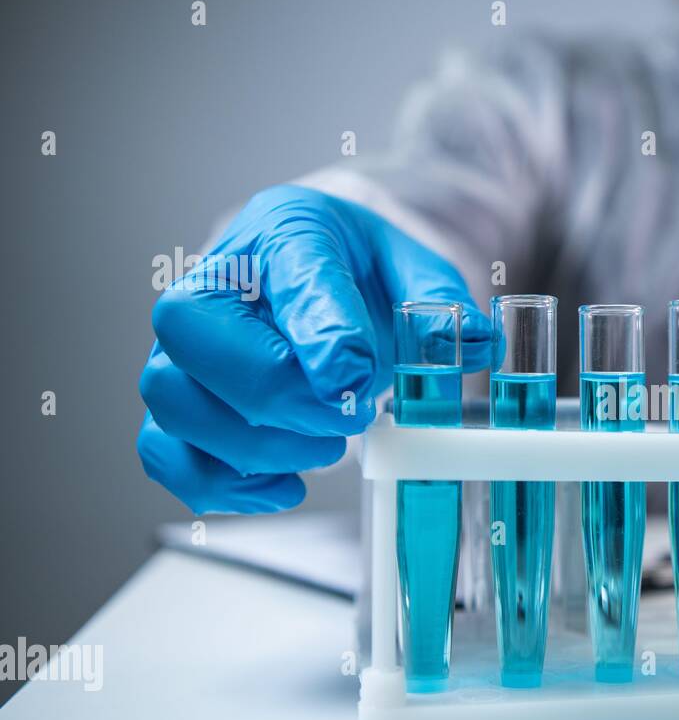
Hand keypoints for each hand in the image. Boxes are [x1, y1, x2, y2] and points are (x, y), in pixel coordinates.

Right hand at [139, 184, 487, 512]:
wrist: (320, 279)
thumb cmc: (359, 274)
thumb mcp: (413, 271)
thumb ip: (440, 304)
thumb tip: (472, 340)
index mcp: (284, 232)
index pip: (290, 275)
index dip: (322, 334)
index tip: (357, 382)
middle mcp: (214, 284)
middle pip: (195, 335)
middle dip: (279, 393)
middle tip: (346, 414)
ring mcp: (185, 347)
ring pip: (173, 400)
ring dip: (252, 443)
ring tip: (323, 448)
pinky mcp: (181, 403)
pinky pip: (165, 452)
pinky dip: (220, 484)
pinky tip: (285, 487)